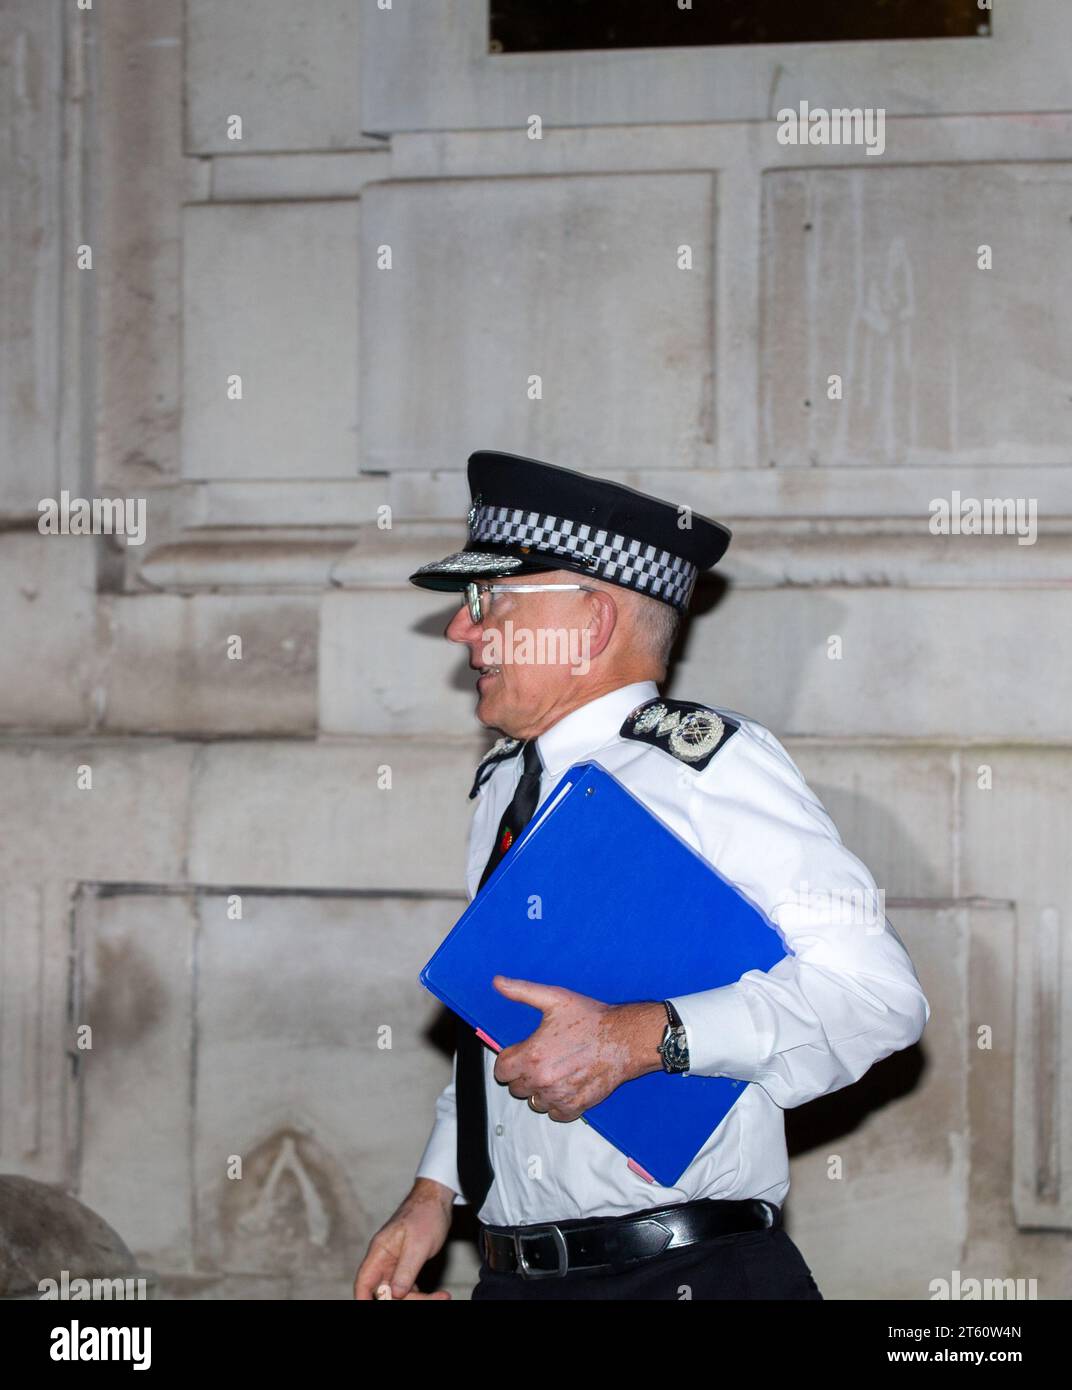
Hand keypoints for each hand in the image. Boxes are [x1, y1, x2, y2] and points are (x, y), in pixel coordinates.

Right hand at [353, 1178, 455, 1299]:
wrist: (437, 1199)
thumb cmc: (426, 1214)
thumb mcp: (418, 1244)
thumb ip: (406, 1270)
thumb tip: (395, 1294)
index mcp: (379, 1251)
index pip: (363, 1281)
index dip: (364, 1299)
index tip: (371, 1309)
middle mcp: (384, 1259)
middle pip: (384, 1292)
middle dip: (405, 1300)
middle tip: (430, 1299)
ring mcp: (395, 1263)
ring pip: (398, 1292)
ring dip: (418, 1298)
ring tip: (442, 1297)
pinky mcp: (407, 1265)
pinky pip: (409, 1287)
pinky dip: (422, 1294)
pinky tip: (438, 1295)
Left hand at [491, 977, 665, 1122]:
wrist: (624, 1038)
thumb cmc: (592, 1019)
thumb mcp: (554, 998)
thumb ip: (521, 991)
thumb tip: (498, 982)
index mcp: (532, 1055)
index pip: (501, 1071)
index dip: (508, 1061)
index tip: (520, 1054)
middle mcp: (542, 1080)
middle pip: (516, 1088)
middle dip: (524, 1075)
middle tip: (541, 1059)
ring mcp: (558, 1096)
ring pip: (535, 1102)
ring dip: (540, 1090)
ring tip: (555, 1071)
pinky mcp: (575, 1107)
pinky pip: (555, 1114)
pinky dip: (558, 1103)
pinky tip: (566, 1085)